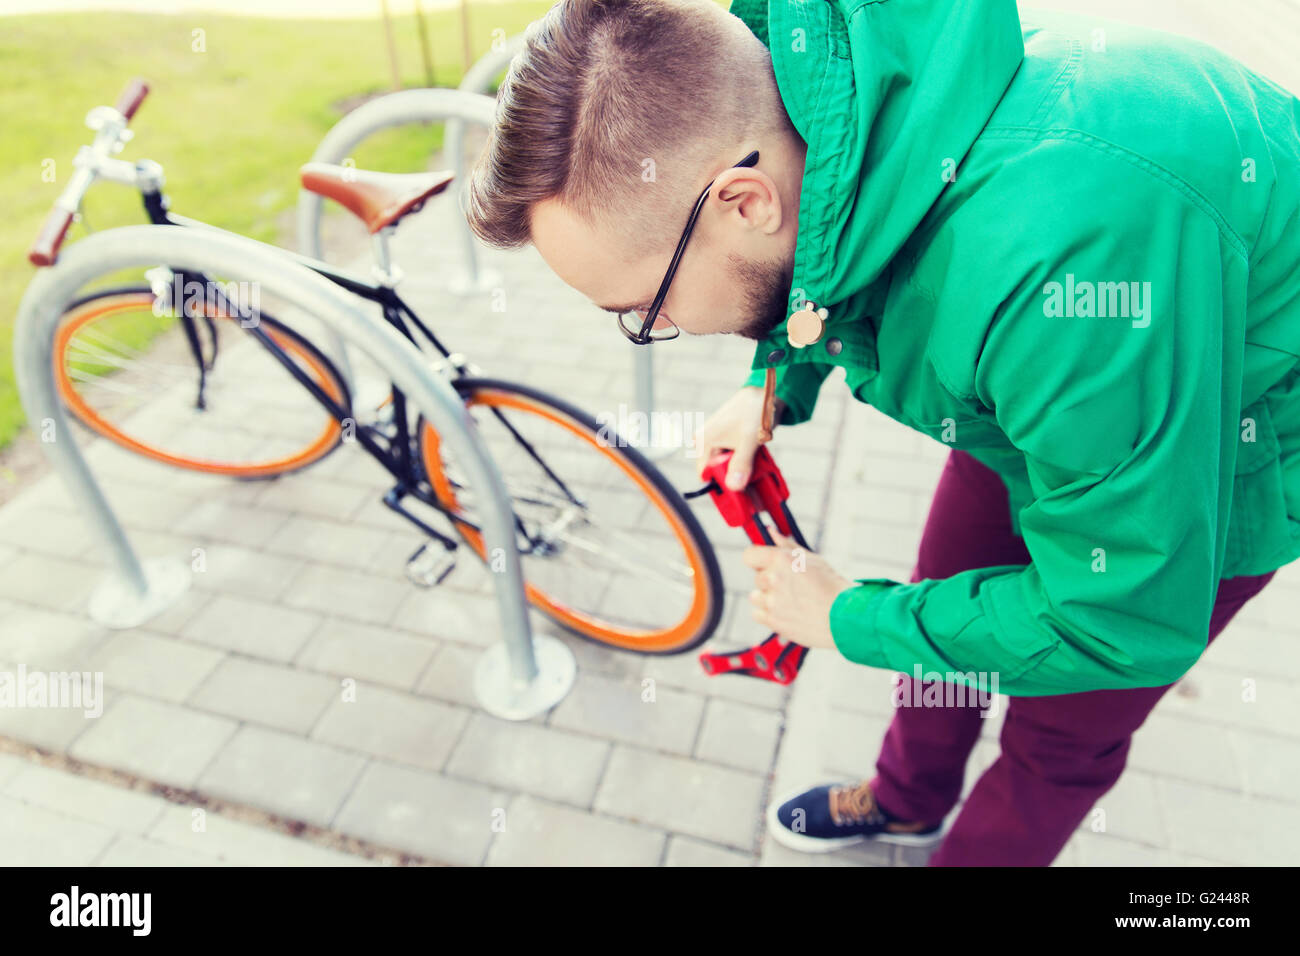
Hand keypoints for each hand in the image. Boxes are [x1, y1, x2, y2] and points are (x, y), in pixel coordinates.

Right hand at [695, 386, 785, 488]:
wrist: (765, 393)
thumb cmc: (754, 411)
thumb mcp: (748, 441)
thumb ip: (741, 465)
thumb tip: (734, 487)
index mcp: (704, 441)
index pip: (706, 475)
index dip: (723, 485)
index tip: (741, 492)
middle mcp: (706, 442)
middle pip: (718, 471)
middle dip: (736, 477)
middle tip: (754, 479)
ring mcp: (716, 441)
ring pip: (728, 466)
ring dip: (743, 470)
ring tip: (758, 463)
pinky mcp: (727, 440)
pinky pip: (734, 458)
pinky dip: (745, 462)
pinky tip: (757, 459)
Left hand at [743, 531, 851, 648]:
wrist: (845, 616)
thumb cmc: (832, 586)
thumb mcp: (812, 559)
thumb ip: (787, 546)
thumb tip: (771, 532)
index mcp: (780, 559)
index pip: (749, 555)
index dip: (756, 559)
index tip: (764, 563)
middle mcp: (772, 579)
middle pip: (757, 577)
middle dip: (770, 580)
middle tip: (791, 586)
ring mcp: (771, 601)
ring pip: (756, 596)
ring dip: (768, 598)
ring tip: (790, 601)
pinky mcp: (773, 621)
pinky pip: (758, 614)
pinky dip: (769, 614)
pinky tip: (786, 612)